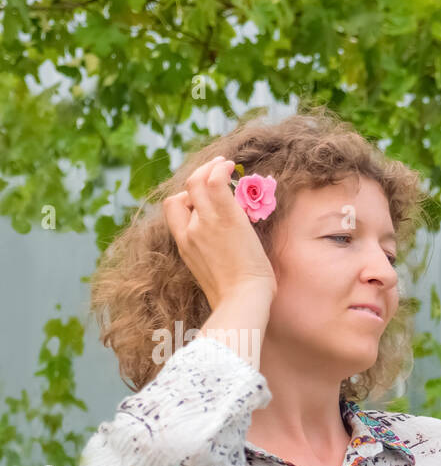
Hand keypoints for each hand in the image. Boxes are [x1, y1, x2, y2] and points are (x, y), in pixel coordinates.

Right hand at [162, 156, 277, 310]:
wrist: (242, 302)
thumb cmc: (237, 298)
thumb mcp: (214, 276)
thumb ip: (211, 258)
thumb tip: (225, 253)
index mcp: (185, 245)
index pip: (173, 208)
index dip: (186, 197)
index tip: (203, 196)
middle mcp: (190, 231)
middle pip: (185, 192)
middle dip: (199, 177)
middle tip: (215, 170)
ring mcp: (206, 223)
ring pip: (198, 182)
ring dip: (211, 168)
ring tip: (225, 163)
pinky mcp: (226, 218)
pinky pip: (216, 181)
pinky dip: (220, 169)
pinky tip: (230, 165)